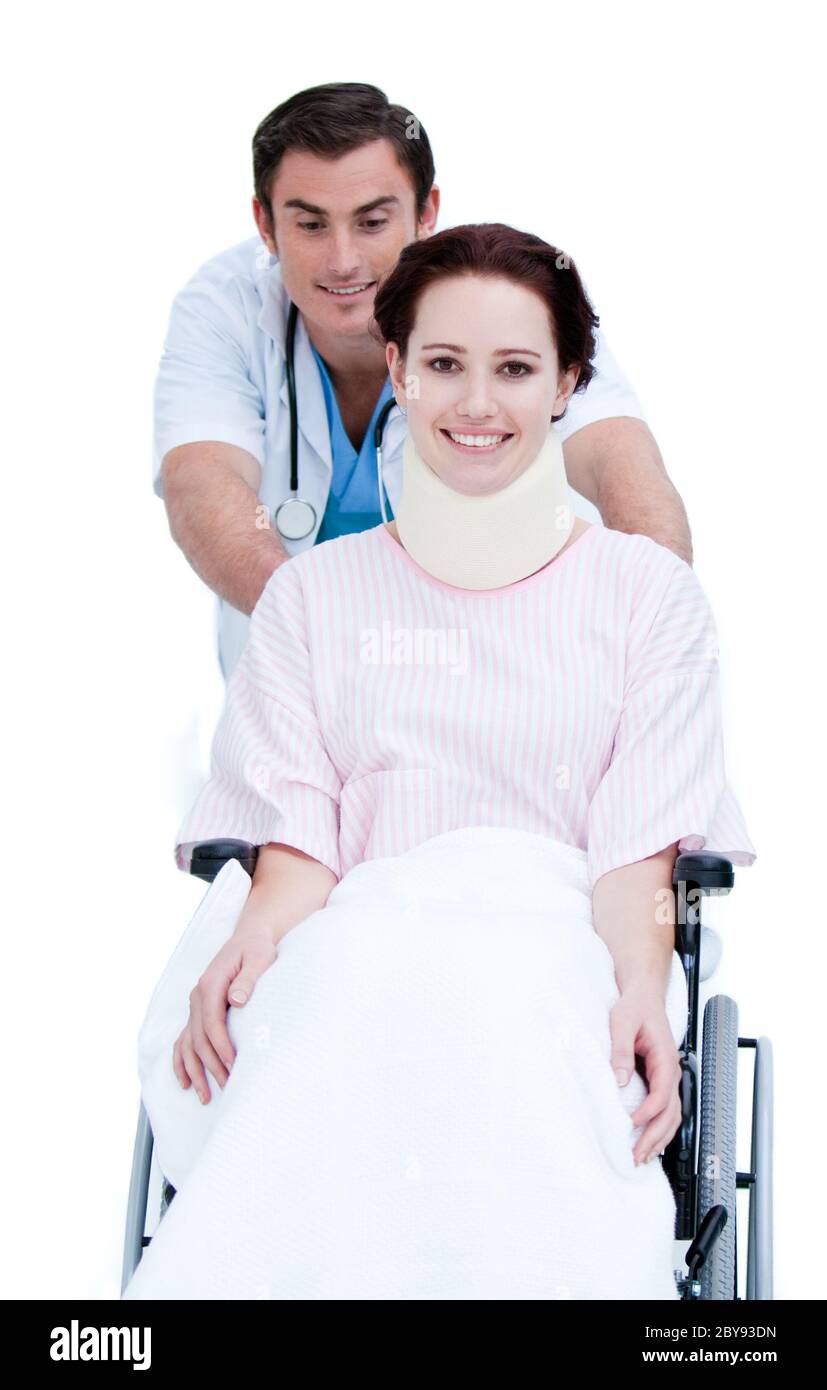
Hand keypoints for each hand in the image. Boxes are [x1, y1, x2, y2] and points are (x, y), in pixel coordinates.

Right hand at [172, 923, 278, 1104]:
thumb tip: (237, 1000)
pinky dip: (181, 1061)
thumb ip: (248, 979)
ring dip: (195, 1070)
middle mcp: (197, 996)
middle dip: (212, 1065)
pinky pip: (184, 1039)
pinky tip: (184, 1081)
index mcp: (210, 984)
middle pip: (199, 1038)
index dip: (222, 1047)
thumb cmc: (257, 948)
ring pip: (187, 1043)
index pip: (212, 1023)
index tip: (235, 1067)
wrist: (250, 936)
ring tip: (205, 1096)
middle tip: (229, 1087)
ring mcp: (195, 1004)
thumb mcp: (259, 958)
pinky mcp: (198, 1010)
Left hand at [608, 985, 681, 1165]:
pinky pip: (665, 1110)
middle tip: (636, 1155)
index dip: (648, 1112)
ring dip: (659, 1138)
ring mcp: (667, 1077)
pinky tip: (647, 1142)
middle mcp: (670, 1071)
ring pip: (671, 1116)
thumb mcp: (622, 1022)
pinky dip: (658, 1129)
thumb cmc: (635, 1006)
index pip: (662, 1094)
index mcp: (665, 1057)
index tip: (631, 1123)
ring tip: (642, 1157)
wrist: (643, 996)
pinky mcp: (659, 1079)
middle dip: (655, 1136)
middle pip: (670, 1112)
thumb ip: (620, 1050)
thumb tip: (619, 1080)